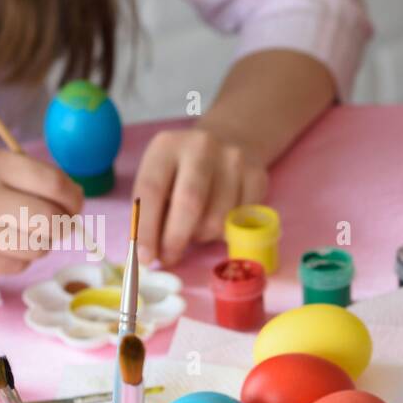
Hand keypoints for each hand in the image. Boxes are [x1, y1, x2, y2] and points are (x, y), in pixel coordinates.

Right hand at [0, 146, 81, 273]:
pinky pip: (18, 266)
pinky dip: (21, 257)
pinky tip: (4, 244)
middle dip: (65, 223)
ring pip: (40, 247)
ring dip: (43, 242)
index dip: (73, 196)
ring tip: (25, 231)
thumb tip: (70, 197)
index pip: (54, 183)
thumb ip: (20, 174)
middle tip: (59, 221)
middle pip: (53, 221)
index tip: (74, 202)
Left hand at [131, 126, 268, 265]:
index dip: (147, 228)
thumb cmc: (183, 173)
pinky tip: (219, 221)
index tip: (145, 257)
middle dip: (176, 239)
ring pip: (218, 218)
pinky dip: (227, 232)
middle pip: (190, 202)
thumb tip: (149, 255)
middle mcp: (202, 146)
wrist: (227, 144)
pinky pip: (242, 222)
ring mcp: (234, 160)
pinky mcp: (257, 177)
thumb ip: (151, 214)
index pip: (151, 188)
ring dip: (203, 236)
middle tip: (169, 258)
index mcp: (167, 145)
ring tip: (195, 229)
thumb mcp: (159, 181)